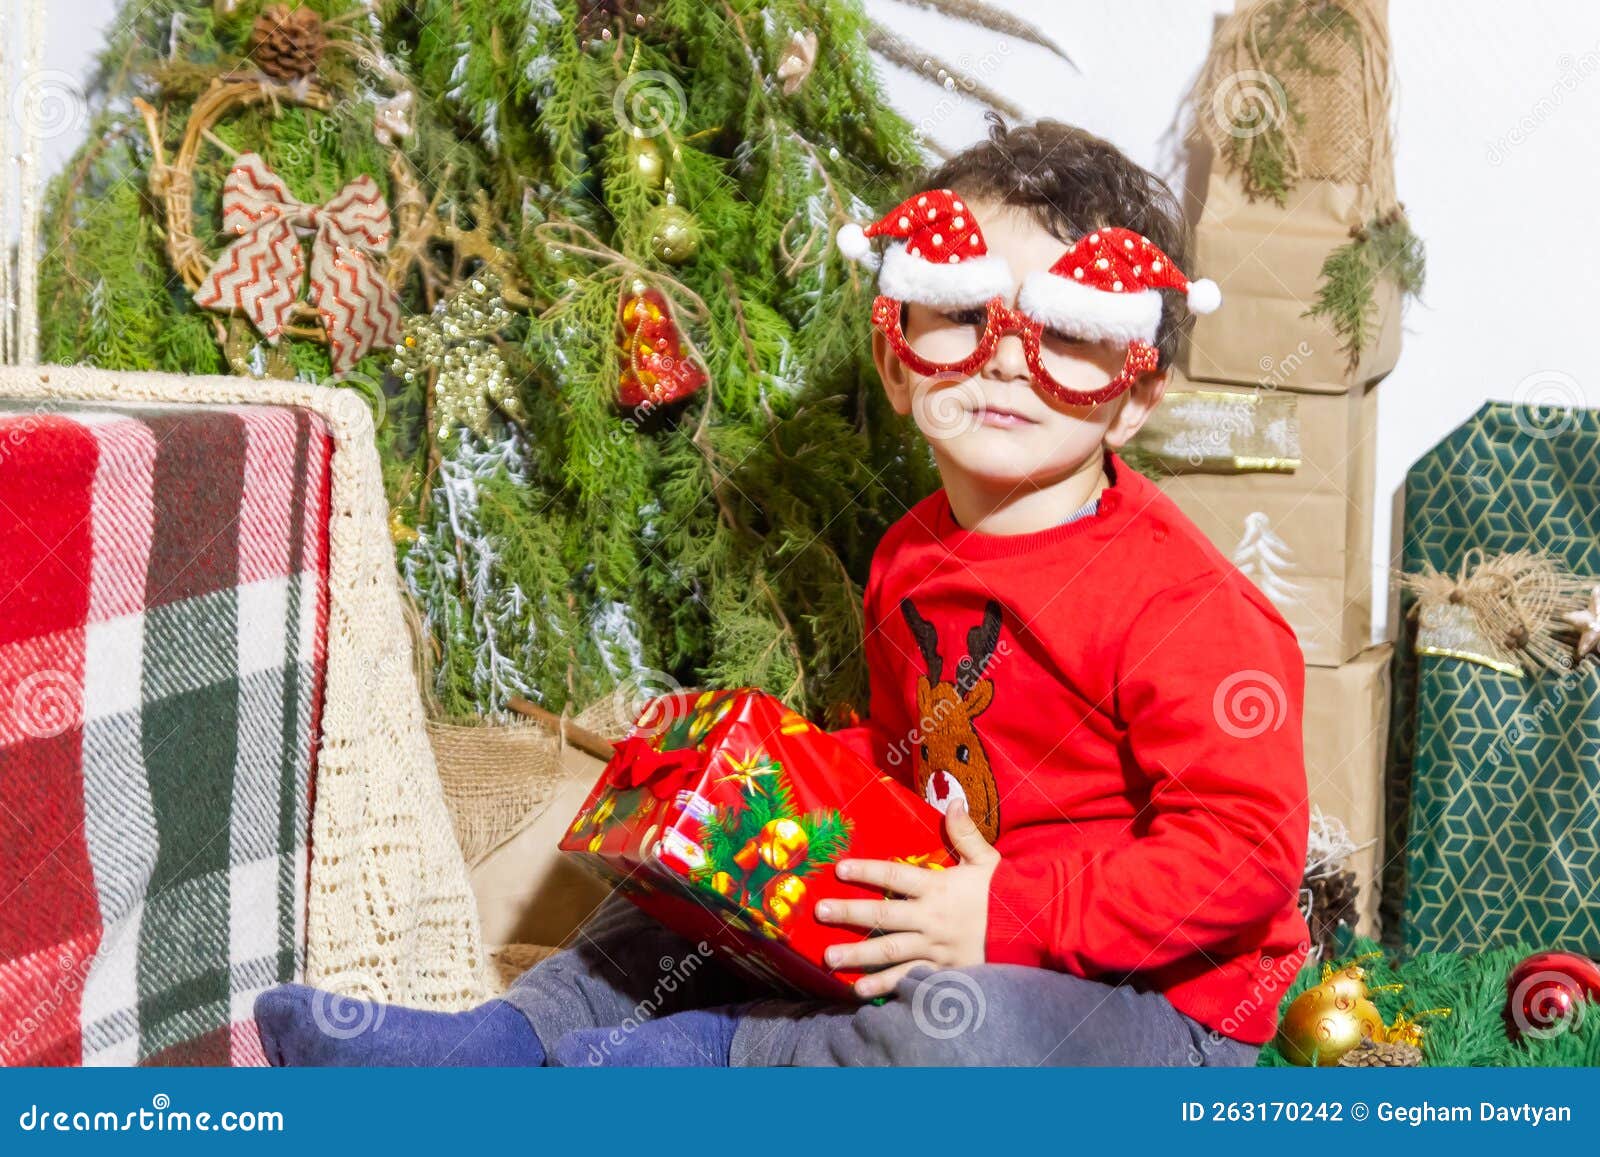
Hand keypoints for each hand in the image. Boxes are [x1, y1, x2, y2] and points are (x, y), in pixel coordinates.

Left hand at [812, 799, 999, 998]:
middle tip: (819, 911)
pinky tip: (859, 990)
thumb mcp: (988, 861)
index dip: (866, 870)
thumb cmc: (1005, 895)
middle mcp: (931, 919)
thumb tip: (953, 802)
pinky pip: (908, 980)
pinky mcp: (941, 972)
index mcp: (939, 888)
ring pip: (889, 951)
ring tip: (828, 957)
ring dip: (857, 954)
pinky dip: (884, 986)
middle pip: (883, 915)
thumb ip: (965, 834)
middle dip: (848, 912)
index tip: (839, 868)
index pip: (895, 875)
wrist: (1032, 934)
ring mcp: (934, 949)